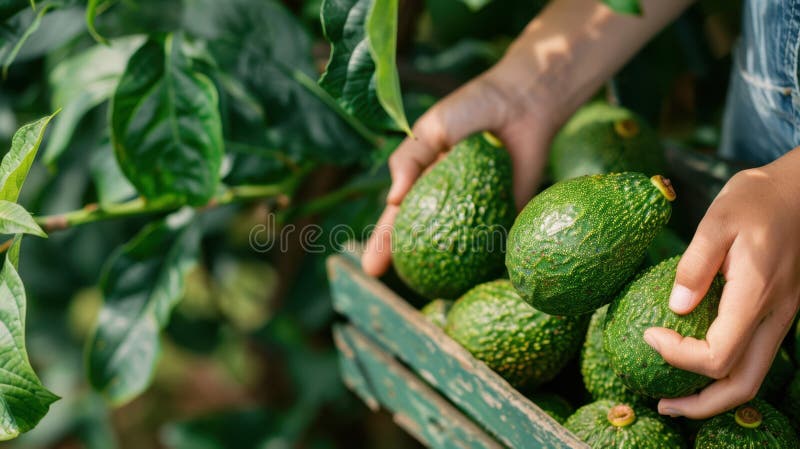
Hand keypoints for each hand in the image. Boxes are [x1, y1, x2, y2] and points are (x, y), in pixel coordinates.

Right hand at [360, 58, 558, 276]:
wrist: (523, 102)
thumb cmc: (472, 107)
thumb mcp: (431, 129)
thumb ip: (408, 159)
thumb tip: (393, 201)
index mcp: (424, 180)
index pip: (397, 218)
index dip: (383, 244)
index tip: (371, 270)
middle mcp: (447, 199)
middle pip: (423, 239)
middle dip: (409, 265)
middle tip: (398, 289)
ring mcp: (477, 208)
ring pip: (458, 246)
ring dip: (448, 270)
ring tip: (438, 295)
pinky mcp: (509, 210)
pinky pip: (495, 239)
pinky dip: (488, 259)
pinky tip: (480, 282)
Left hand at [643, 149, 799, 418]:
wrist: (797, 190)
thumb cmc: (755, 199)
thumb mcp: (716, 220)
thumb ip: (695, 265)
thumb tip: (676, 306)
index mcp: (756, 294)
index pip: (718, 354)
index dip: (679, 356)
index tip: (648, 334)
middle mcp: (775, 314)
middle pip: (742, 384)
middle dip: (700, 403)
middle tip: (661, 404)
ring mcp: (781, 317)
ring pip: (753, 377)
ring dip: (714, 396)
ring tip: (675, 399)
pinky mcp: (777, 313)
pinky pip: (755, 358)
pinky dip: (725, 374)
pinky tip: (696, 367)